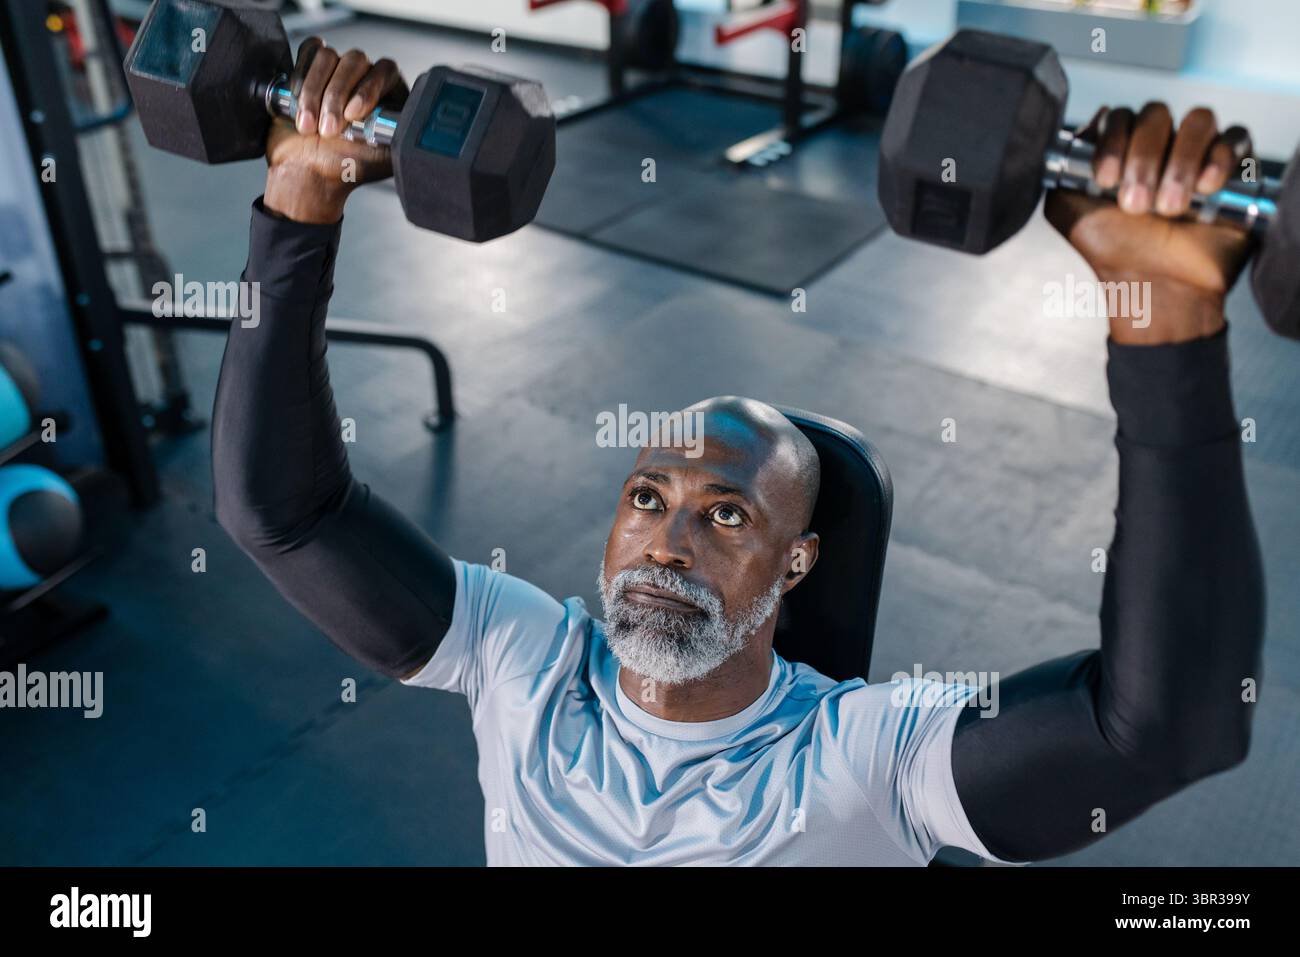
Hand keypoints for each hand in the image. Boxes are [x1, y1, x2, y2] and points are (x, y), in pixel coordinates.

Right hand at [263, 37, 408, 224]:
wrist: (308, 173)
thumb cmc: (346, 168)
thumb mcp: (384, 158)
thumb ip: (402, 137)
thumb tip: (417, 126)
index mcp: (390, 96)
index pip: (386, 70)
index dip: (369, 88)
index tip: (353, 115)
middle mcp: (365, 79)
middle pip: (355, 60)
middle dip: (336, 96)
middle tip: (328, 130)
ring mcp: (338, 71)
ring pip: (327, 56)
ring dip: (314, 93)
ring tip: (309, 127)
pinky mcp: (312, 68)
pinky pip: (309, 50)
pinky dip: (301, 74)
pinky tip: (297, 101)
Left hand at [1044, 103, 1255, 344]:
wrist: (1154, 288)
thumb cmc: (1113, 252)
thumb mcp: (1068, 210)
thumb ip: (1066, 165)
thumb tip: (1093, 120)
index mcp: (1125, 150)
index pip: (1122, 116)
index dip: (1112, 141)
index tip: (1105, 180)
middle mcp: (1162, 147)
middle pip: (1157, 113)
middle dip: (1142, 158)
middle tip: (1136, 205)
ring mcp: (1199, 154)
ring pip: (1198, 120)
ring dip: (1179, 161)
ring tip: (1170, 207)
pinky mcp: (1235, 169)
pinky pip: (1236, 137)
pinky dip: (1219, 158)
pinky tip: (1206, 190)